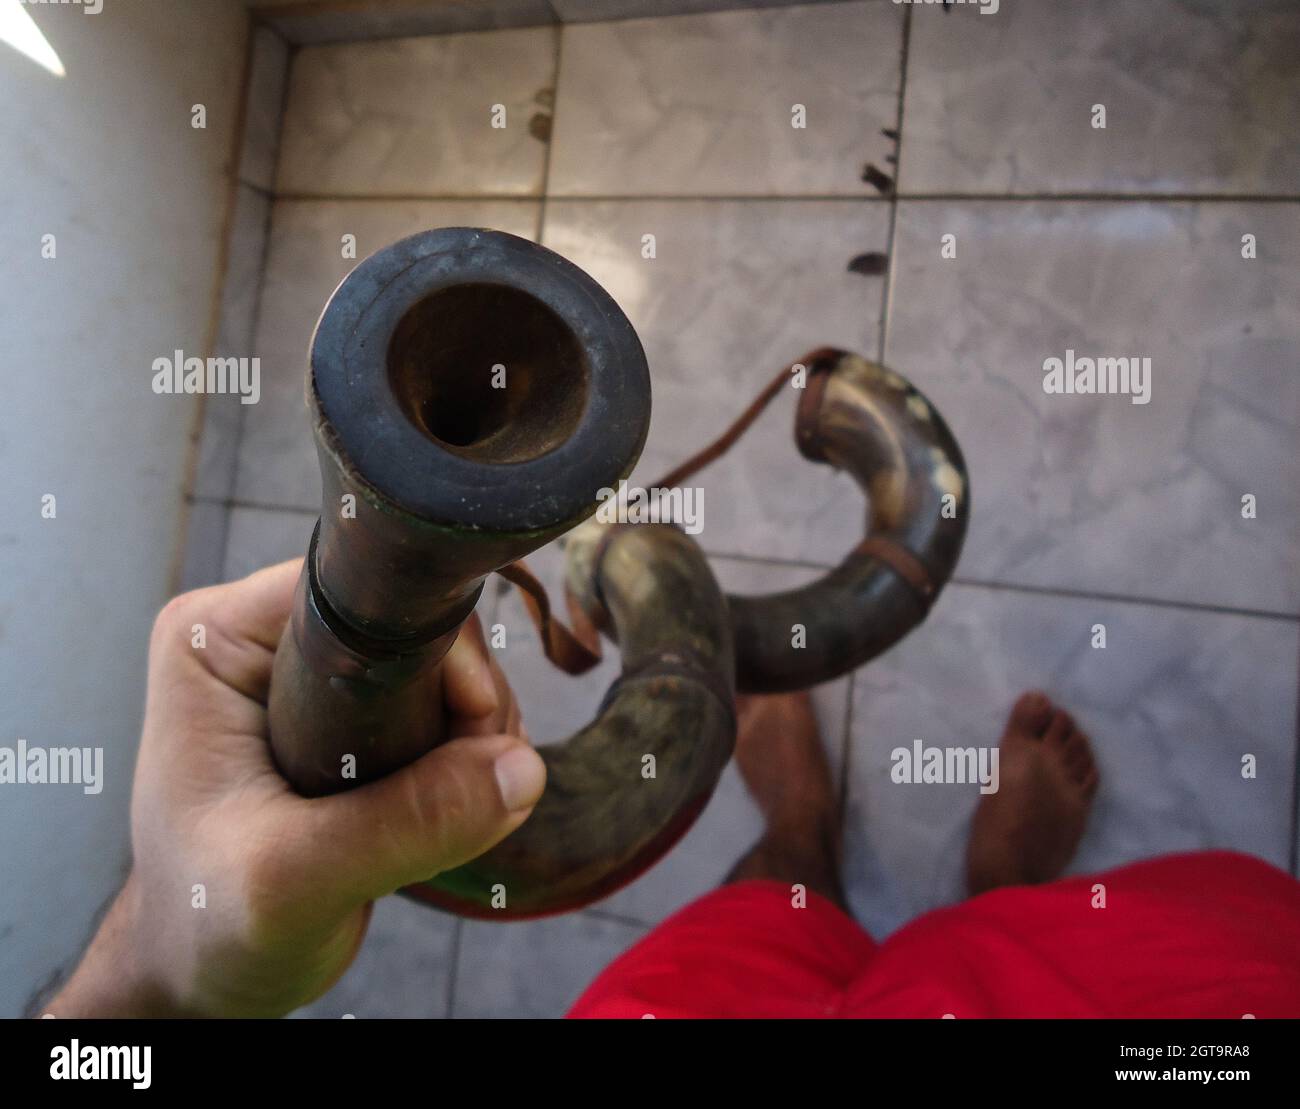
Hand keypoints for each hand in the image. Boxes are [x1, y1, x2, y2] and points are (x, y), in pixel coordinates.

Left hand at [46, 559, 542, 1017]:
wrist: (200, 977)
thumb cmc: (205, 924)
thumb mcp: (291, 879)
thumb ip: (403, 824)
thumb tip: (522, 769)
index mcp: (217, 641)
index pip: (357, 595)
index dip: (434, 648)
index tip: (477, 719)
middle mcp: (266, 645)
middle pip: (411, 627)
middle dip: (466, 700)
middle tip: (473, 781)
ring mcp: (312, 683)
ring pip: (440, 670)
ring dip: (476, 733)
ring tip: (462, 808)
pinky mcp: (349, 724)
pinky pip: (442, 710)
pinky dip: (470, 756)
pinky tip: (456, 809)